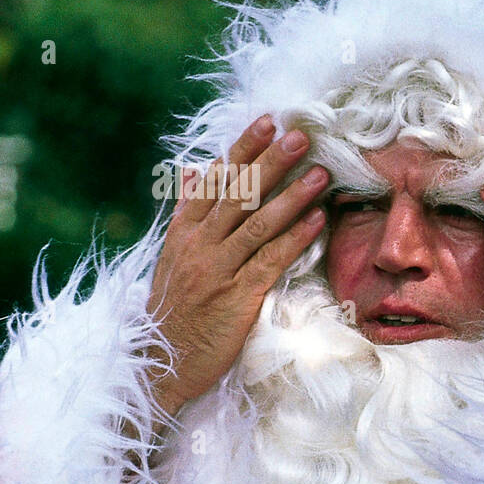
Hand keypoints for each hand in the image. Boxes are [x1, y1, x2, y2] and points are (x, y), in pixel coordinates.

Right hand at [145, 116, 328, 418]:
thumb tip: (195, 169)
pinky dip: (294, 239)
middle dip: (270, 162)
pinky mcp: (238, 297)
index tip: (267, 122)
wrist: (164, 362)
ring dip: (291, 196)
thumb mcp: (174, 256)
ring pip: (256, 224)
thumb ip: (187, 212)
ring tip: (320, 173)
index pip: (214, 180)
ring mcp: (218, 270)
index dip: (242, 150)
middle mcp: (199, 245)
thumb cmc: (176, 308)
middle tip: (301, 136)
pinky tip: (316, 222)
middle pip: (238, 195)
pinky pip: (269, 261)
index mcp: (184, 232)